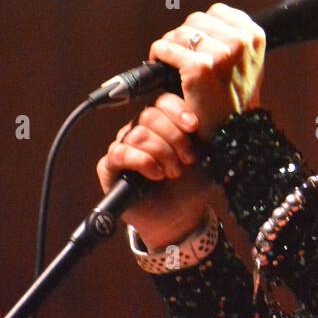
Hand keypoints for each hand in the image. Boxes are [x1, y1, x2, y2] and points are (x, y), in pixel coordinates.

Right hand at [97, 91, 223, 249]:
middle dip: (174, 138)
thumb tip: (207, 106)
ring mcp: (124, 146)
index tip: (195, 127)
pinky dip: (142, 162)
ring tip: (174, 172)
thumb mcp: (208, 153)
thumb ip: (207, 129)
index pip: (163, 101)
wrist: (182, 216)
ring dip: (162, 154)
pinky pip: (119, 153)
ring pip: (138, 134)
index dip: (178, 111)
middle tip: (188, 159)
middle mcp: (140, 130)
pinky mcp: (110, 167)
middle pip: (149, 115)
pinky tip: (156, 175)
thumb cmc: (194, 183)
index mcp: (164, 122)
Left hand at [148, 3, 266, 142]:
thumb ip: (231, 39)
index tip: (198, 46)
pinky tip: (161, 68)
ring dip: (170, 47)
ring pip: (179, 33)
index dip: (202, 28)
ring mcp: (221, 53)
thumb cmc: (233, 100)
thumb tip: (202, 24)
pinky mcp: (200, 67)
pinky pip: (166, 48)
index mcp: (254, 35)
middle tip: (182, 59)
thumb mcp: (245, 63)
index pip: (217, 12)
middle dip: (184, 38)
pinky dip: (158, 56)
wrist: (231, 134)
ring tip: (172, 65)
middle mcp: (241, 41)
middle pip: (196, 20)